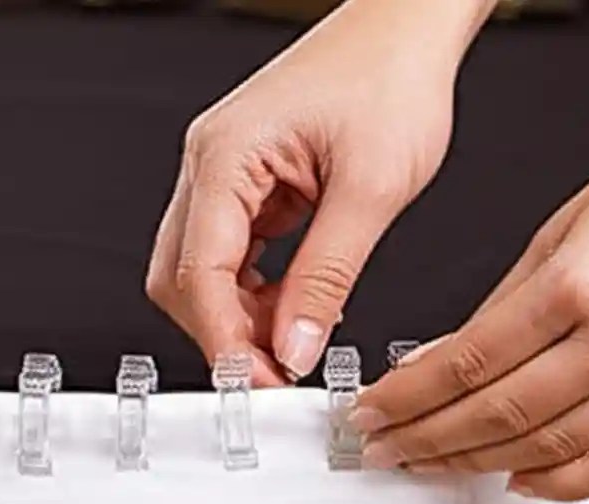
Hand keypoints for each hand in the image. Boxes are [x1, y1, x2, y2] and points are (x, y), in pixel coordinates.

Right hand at [145, 0, 491, 384]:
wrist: (407, 29)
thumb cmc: (392, 77)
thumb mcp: (372, 189)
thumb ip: (328, 276)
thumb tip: (295, 344)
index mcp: (227, 154)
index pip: (198, 271)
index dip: (225, 339)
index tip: (259, 383)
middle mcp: (212, 162)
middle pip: (181, 277)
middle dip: (224, 333)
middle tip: (276, 374)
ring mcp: (226, 172)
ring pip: (202, 270)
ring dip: (241, 316)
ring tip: (294, 344)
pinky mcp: (250, 182)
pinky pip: (232, 254)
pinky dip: (257, 291)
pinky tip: (295, 306)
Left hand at [351, 106, 588, 500]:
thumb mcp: (564, 225)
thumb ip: (503, 301)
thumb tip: (448, 354)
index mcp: (576, 286)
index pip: (465, 363)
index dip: (408, 398)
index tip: (374, 412)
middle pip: (496, 415)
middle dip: (426, 438)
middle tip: (386, 447)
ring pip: (548, 449)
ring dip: (478, 464)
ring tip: (434, 465)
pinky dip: (563, 483)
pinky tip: (521, 480)